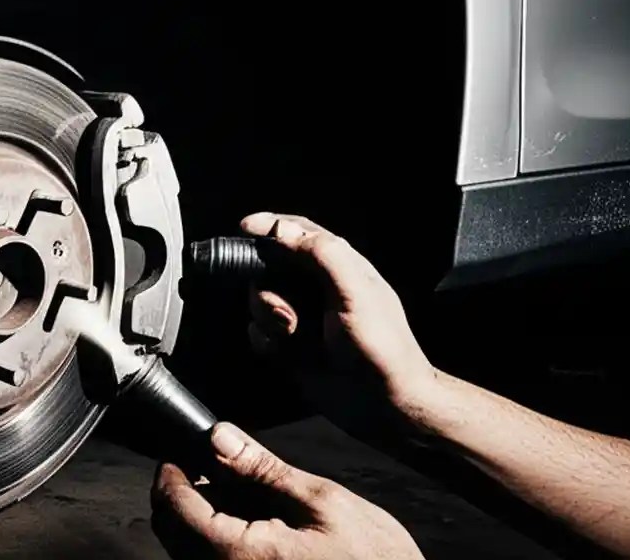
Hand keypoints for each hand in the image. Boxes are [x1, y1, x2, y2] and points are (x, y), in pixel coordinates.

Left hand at [151, 422, 422, 559]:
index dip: (172, 471)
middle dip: (185, 492)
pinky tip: (255, 521)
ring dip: (203, 516)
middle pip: (174, 530)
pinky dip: (221, 538)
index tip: (182, 450)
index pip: (173, 507)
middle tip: (214, 465)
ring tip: (243, 491)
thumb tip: (218, 437)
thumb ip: (263, 469)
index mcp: (236, 555)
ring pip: (191, 549)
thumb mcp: (322, 502)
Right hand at [239, 212, 436, 412]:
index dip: (271, 226)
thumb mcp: (356, 291)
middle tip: (285, 311)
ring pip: (259, 299)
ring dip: (266, 315)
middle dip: (265, 284)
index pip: (299, 232)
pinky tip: (281, 349)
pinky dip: (262, 338)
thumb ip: (323, 254)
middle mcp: (316, 286)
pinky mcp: (288, 345)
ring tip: (291, 333)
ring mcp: (301, 316)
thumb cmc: (381, 346)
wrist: (383, 404)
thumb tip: (283, 230)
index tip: (246, 227)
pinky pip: (257, 331)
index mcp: (339, 265)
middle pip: (268, 266)